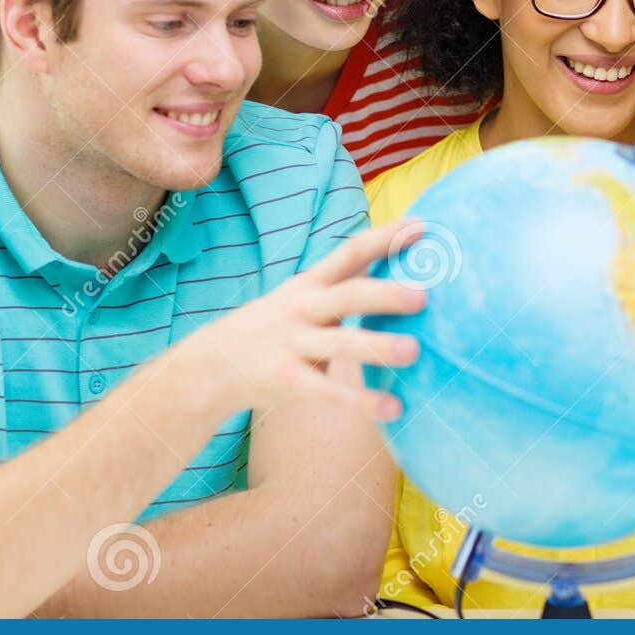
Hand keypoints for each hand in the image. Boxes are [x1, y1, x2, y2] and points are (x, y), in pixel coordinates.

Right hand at [183, 218, 428, 419]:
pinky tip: (394, 408)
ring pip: (341, 345)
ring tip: (414, 351)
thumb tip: (397, 270)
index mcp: (311, 284)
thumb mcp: (302, 296)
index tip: (421, 225)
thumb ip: (343, 285)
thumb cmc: (274, 327)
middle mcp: (303, 308)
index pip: (351, 253)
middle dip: (385, 294)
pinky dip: (362, 402)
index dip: (384, 238)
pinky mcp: (287, 381)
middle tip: (423, 296)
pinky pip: (329, 392)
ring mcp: (293, 345)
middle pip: (348, 297)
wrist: (210, 365)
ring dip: (378, 347)